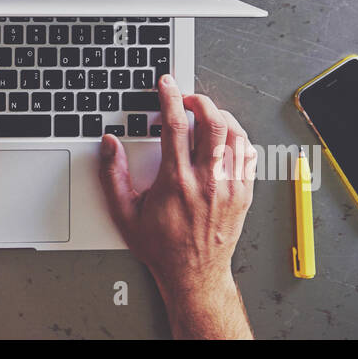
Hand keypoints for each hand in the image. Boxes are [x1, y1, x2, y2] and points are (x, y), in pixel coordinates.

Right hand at [99, 76, 255, 338]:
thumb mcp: (125, 213)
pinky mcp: (244, 194)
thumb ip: (112, 175)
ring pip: (235, 134)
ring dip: (220, 116)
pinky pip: (248, 155)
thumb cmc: (161, 247)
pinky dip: (237, 137)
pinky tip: (225, 136)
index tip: (166, 83)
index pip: (176, 126)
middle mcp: (207, 181)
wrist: (193, 275)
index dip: (170, 97)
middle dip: (200, 100)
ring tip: (206, 114)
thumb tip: (109, 144)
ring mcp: (230, 187)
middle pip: (213, 123)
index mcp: (177, 181)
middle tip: (188, 97)